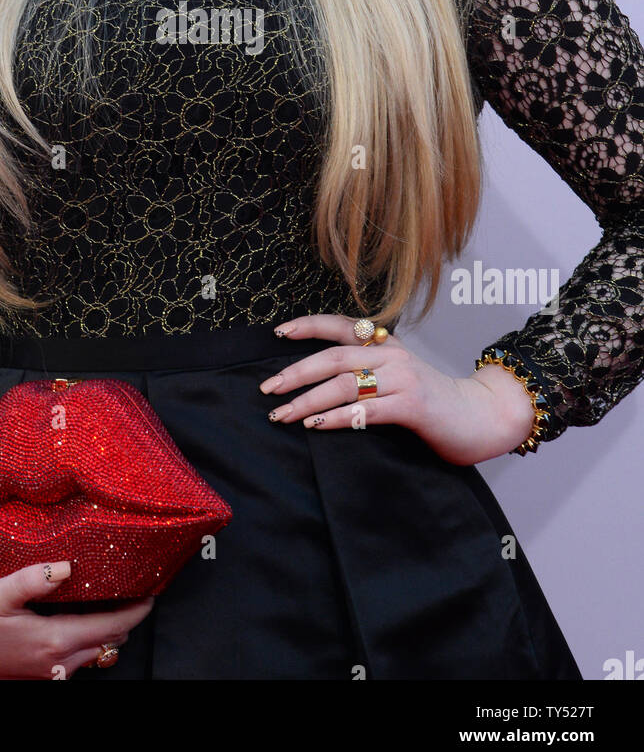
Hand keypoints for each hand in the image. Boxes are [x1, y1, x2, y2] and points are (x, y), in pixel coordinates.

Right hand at [0, 561, 154, 679]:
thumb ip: (33, 579)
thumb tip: (66, 566)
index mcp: (51, 641)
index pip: (110, 627)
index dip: (136, 610)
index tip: (153, 591)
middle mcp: (55, 662)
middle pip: (108, 642)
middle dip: (127, 619)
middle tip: (139, 590)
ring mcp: (46, 671)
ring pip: (93, 653)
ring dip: (108, 631)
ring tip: (116, 600)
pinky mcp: (36, 672)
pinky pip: (75, 659)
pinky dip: (88, 640)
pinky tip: (82, 617)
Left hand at [259, 315, 536, 465]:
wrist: (483, 418)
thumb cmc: (435, 404)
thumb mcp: (400, 379)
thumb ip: (369, 374)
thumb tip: (319, 385)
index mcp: (388, 345)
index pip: (342, 325)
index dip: (309, 326)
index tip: (279, 333)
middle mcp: (393, 355)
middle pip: (334, 357)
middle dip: (296, 372)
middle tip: (267, 388)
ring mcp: (404, 378)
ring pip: (344, 384)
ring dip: (308, 400)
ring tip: (283, 414)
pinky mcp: (413, 405)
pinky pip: (367, 410)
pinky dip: (337, 417)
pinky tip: (317, 426)